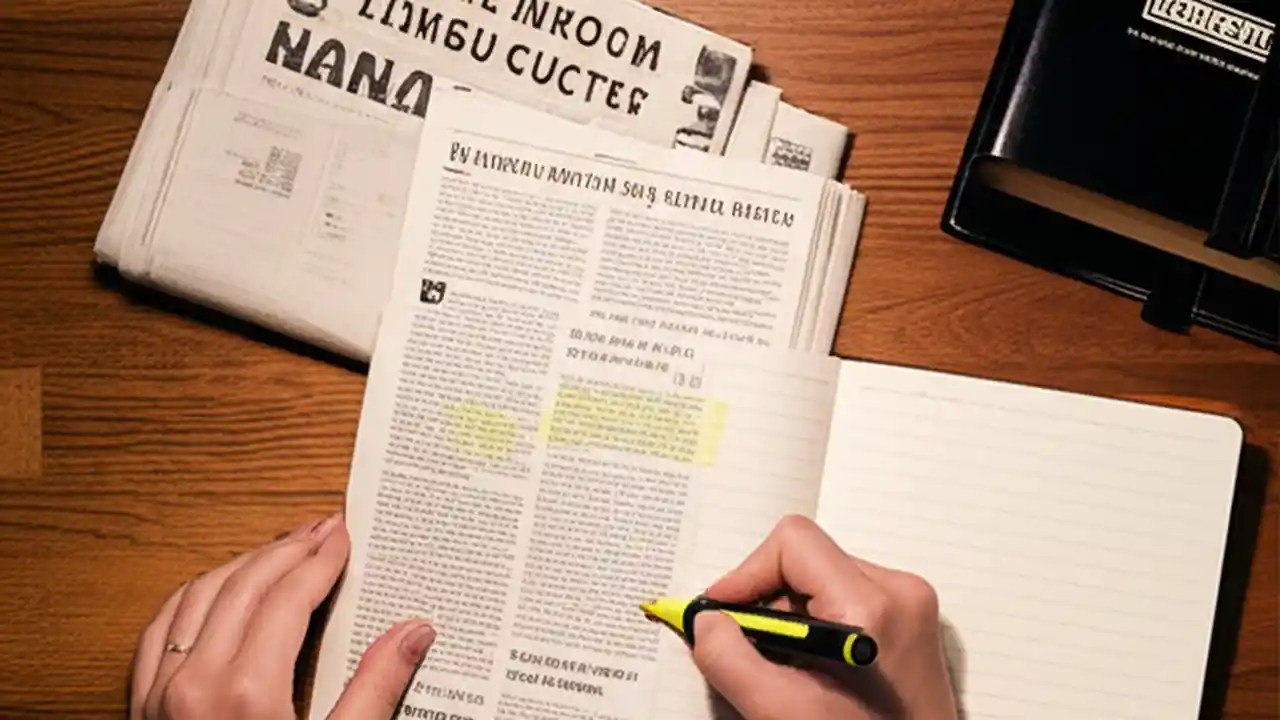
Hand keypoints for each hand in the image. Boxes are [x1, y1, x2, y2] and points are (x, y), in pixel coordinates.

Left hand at [131, 514, 434, 719]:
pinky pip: (161, 628)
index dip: (321, 558)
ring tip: (280, 551)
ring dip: (242, 564)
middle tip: (322, 530)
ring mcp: (158, 694)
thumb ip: (376, 690)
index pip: (289, 594)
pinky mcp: (139, 708)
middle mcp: (194, 682)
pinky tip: (216, 592)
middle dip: (288, 548)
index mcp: (247, 691)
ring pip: (198, 594)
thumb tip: (414, 631)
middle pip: (245, 582)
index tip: (343, 536)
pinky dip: (194, 596)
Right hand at [691, 516, 956, 719]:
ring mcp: (911, 606)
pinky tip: (814, 669)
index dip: (746, 574)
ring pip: (823, 579)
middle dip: (767, 603)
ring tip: (788, 669)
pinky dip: (815, 625)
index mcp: (873, 605)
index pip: (793, 543)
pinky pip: (846, 598)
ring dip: (790, 617)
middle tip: (751, 651)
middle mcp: (900, 591)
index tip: (721, 613)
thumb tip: (707, 620)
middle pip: (807, 561)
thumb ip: (729, 659)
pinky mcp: (911, 621)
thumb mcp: (780, 712)